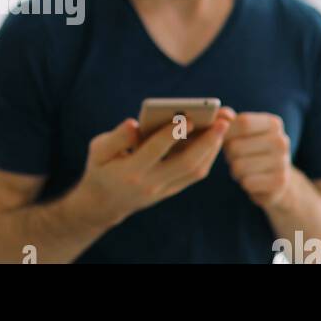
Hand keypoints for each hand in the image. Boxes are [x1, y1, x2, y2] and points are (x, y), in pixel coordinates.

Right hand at [70, 109, 233, 227]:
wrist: (104, 203)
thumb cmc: (101, 168)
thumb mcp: (98, 151)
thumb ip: (116, 137)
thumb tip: (134, 123)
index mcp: (130, 170)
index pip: (155, 150)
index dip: (172, 133)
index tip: (187, 117)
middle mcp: (151, 183)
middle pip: (186, 164)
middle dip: (207, 141)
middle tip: (222, 121)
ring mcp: (164, 190)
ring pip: (196, 171)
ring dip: (212, 148)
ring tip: (222, 125)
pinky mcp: (172, 190)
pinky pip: (195, 174)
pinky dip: (208, 155)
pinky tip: (214, 137)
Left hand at [222, 112, 291, 208]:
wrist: (275, 177)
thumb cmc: (251, 148)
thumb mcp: (240, 131)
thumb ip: (227, 119)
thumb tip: (221, 115)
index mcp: (273, 123)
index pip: (242, 123)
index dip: (226, 132)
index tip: (224, 138)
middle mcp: (281, 140)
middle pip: (236, 146)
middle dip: (229, 154)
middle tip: (236, 156)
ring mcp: (283, 162)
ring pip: (239, 166)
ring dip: (235, 169)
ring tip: (244, 167)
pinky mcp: (280, 182)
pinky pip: (247, 182)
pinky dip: (244, 182)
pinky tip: (252, 179)